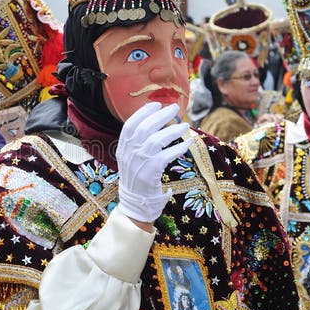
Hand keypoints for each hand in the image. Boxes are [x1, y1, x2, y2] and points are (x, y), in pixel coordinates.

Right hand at [116, 101, 192, 223]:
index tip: (155, 104)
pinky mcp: (150, 173)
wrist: (135, 205)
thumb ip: (139, 144)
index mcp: (122, 148)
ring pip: (156, 140)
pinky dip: (178, 148)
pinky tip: (186, 144)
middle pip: (144, 128)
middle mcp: (128, 154)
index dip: (142, 113)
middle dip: (160, 116)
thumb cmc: (137, 180)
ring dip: (172, 131)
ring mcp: (139, 163)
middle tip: (174, 108)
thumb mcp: (131, 160)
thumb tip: (157, 124)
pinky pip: (166, 155)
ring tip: (185, 126)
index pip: (129, 125)